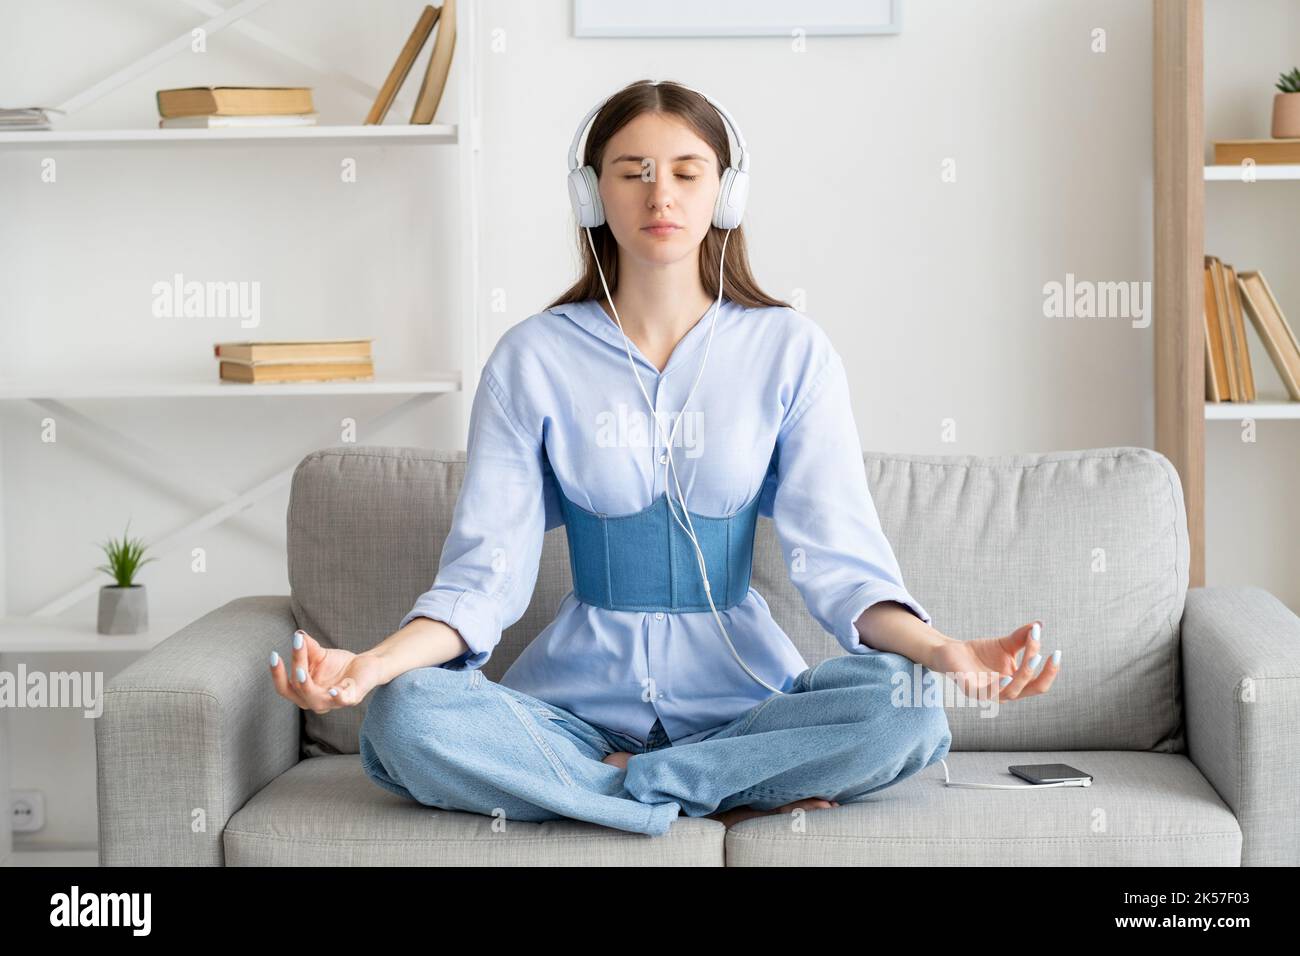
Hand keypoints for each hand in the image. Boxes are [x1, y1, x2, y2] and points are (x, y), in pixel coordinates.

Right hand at [269, 628, 383, 713]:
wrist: (366, 665)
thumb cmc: (338, 664)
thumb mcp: (319, 654)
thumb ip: (307, 646)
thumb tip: (298, 634)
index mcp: (303, 692)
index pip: (284, 687)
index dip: (276, 673)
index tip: (273, 654)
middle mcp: (314, 701)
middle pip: (298, 688)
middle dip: (295, 665)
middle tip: (296, 645)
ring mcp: (331, 703)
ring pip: (314, 699)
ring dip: (306, 685)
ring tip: (300, 671)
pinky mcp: (350, 698)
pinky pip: (341, 701)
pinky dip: (336, 696)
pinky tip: (333, 690)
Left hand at [927, 620, 1059, 703]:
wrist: (951, 651)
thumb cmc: (981, 652)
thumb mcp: (1005, 644)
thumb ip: (1022, 638)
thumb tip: (1039, 624)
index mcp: (1016, 684)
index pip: (1039, 683)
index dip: (1051, 671)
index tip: (1057, 652)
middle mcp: (1005, 693)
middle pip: (1030, 689)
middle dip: (1041, 673)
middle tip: (1046, 654)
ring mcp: (988, 694)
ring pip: (1011, 692)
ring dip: (1023, 676)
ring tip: (1033, 658)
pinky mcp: (971, 690)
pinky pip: (987, 693)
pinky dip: (998, 687)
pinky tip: (1006, 677)